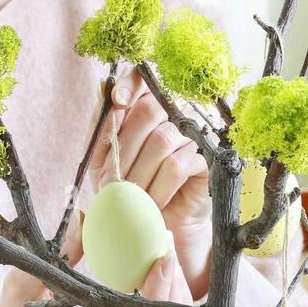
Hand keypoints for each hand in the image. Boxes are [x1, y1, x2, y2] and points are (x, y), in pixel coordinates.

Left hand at [89, 69, 212, 298]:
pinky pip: (177, 166)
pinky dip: (158, 188)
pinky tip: (152, 204)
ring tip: (130, 199)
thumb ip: (101, 128)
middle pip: (148, 111)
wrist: (157, 227)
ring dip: (138, 174)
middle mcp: (172, 115)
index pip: (141, 79)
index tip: (115, 100)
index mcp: (145, 108)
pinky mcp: (206, 159)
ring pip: (161, 141)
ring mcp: (192, 135)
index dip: (128, 85)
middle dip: (123, 149)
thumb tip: (100, 87)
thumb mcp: (103, 162)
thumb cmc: (129, 191)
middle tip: (112, 182)